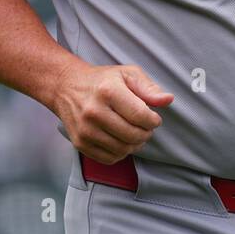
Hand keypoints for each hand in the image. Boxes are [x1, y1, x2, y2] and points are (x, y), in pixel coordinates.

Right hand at [50, 63, 173, 163]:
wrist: (66, 87)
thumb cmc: (102, 80)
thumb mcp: (127, 74)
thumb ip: (149, 87)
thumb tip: (168, 99)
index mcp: (108, 91)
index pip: (140, 115)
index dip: (153, 121)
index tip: (154, 119)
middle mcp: (94, 111)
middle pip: (132, 135)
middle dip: (146, 134)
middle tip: (146, 127)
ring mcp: (85, 130)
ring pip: (122, 150)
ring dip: (135, 145)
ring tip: (135, 133)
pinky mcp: (80, 143)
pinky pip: (109, 158)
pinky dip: (121, 153)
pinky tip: (121, 140)